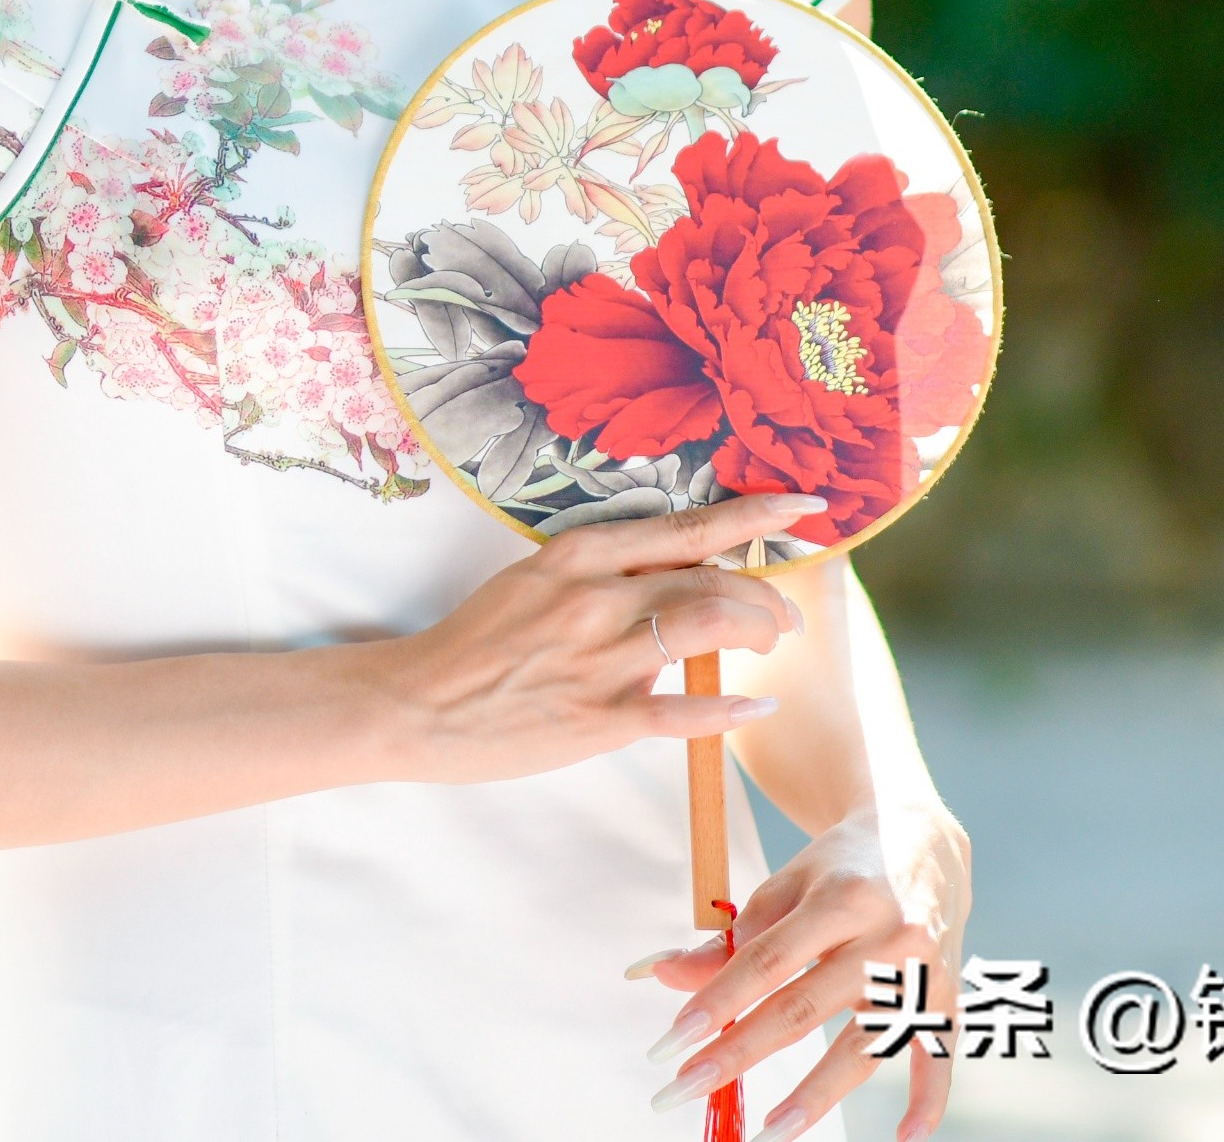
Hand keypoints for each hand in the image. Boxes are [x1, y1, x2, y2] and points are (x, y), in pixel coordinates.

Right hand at [364, 493, 813, 785]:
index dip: (756, 517)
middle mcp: (595, 597)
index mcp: (578, 555)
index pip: (687, 527)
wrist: (418, 701)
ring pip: (710, 628)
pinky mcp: (601, 717)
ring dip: (757, 634)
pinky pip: (686, 710)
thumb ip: (601, 576)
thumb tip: (673, 576)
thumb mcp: (534, 583)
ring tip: (771, 645)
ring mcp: (599, 658)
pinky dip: (732, 707)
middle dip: (767, 597)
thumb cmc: (476, 643)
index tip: (805, 507)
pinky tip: (756, 704)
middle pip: (714, 581)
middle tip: (786, 617)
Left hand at [645, 797, 973, 1140]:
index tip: (673, 1042)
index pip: (767, 962)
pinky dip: (928, 1098)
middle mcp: (886, 936)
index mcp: (840, 899)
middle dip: (741, 1052)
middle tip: (688, 1086)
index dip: (718, 1003)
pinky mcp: (949, 997)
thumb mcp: (783, 885)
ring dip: (818, 1095)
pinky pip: (941, 1056)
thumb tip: (666, 979)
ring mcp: (923, 972)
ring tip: (772, 1130)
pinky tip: (904, 1136)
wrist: (923, 841)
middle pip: (804, 1009)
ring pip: (865, 1045)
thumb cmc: (840, 869)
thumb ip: (731, 937)